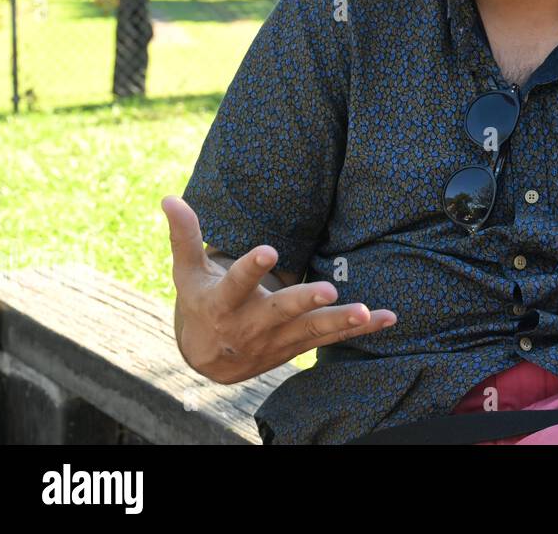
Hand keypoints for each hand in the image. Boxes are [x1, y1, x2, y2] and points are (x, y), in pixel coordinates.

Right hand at [163, 196, 396, 383]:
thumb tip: (169, 198)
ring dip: (341, 322)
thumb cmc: (200, 304)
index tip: (269, 251)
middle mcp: (251, 325)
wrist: (209, 360)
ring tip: (366, 311)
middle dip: (304, 302)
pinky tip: (388, 318)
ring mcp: (278, 339)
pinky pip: (332, 339)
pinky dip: (362, 331)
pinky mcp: (299, 346)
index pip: (236, 284)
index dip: (251, 268)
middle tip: (328, 290)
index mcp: (223, 303)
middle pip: (279, 312)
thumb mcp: (187, 274)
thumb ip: (184, 236)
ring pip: (312, 331)